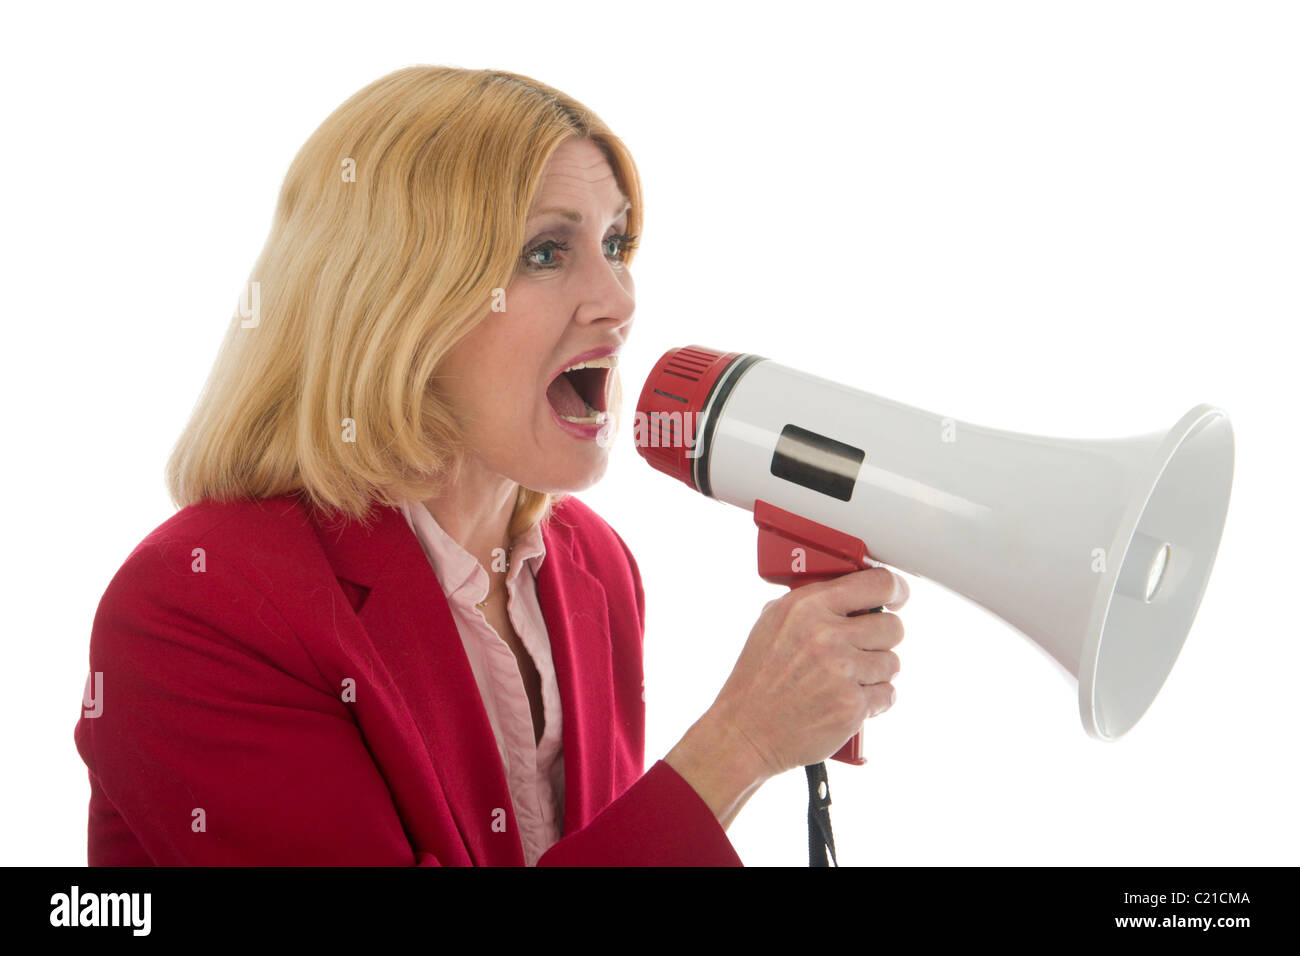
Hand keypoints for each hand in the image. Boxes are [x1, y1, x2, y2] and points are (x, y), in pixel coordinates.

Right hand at [708, 567, 907, 778]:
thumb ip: (813, 603)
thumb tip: (853, 594)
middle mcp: (826, 635)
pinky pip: (887, 694)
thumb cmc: (758, 679)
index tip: (897, 597)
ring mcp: (842, 671)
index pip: (877, 583)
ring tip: (845, 680)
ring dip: (875, 673)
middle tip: (860, 651)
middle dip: (880, 639)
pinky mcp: (852, 705)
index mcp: (807, 607)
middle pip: (892, 626)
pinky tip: (845, 700)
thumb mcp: (772, 622)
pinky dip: (872, 701)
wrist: (746, 731)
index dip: (895, 590)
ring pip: (892, 662)